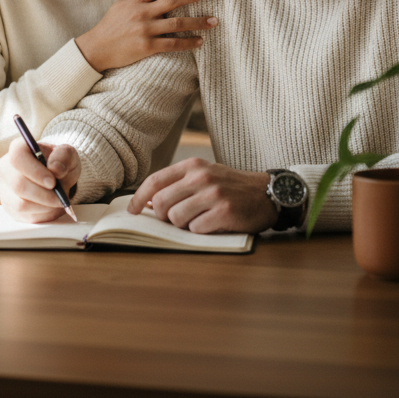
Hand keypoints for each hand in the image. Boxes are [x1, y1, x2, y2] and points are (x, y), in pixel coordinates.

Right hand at [0, 137, 81, 223]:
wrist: (57, 177)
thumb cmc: (59, 162)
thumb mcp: (68, 154)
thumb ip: (63, 156)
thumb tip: (55, 168)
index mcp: (18, 148)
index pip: (18, 158)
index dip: (34, 171)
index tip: (52, 181)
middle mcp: (6, 168)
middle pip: (18, 185)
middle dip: (43, 194)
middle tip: (60, 197)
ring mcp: (5, 189)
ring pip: (20, 204)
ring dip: (44, 206)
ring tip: (57, 201)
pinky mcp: (9, 206)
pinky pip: (24, 216)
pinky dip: (42, 215)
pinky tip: (51, 207)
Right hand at [75, 0, 216, 71]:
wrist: (96, 48)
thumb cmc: (110, 24)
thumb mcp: (122, 3)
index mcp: (137, 0)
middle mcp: (142, 13)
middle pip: (173, 0)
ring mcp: (145, 30)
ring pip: (177, 24)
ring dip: (198, 22)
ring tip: (214, 20)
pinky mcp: (146, 47)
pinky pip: (172, 44)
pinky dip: (187, 43)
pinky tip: (200, 41)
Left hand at [127, 158, 277, 233]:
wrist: (266, 193)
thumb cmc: (230, 187)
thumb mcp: (204, 175)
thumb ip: (178, 185)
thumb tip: (150, 202)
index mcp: (192, 166)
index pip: (155, 181)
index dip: (139, 198)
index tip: (132, 211)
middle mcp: (201, 177)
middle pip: (162, 203)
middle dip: (164, 217)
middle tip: (176, 219)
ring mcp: (213, 194)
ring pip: (177, 218)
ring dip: (183, 226)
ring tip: (198, 220)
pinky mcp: (224, 212)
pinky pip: (196, 229)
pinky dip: (200, 232)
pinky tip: (212, 225)